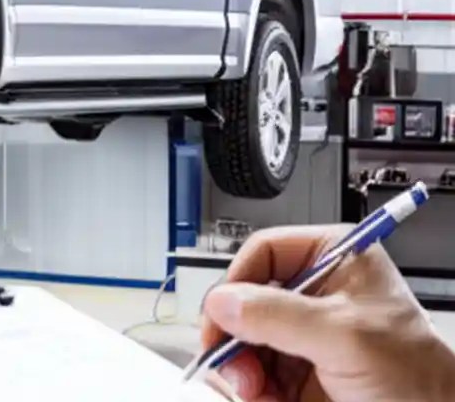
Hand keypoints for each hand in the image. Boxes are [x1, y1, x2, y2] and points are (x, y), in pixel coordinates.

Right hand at [200, 224, 454, 400]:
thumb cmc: (417, 378)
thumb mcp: (345, 337)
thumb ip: (280, 315)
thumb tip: (223, 302)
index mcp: (334, 260)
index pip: (263, 252)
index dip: (237, 282)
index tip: (222, 316)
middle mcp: (313, 294)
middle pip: (243, 300)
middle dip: (233, 335)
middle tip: (232, 362)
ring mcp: (302, 334)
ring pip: (241, 339)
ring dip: (239, 367)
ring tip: (254, 389)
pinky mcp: (296, 370)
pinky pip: (252, 372)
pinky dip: (251, 389)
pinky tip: (265, 399)